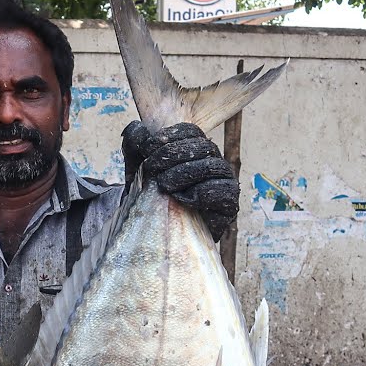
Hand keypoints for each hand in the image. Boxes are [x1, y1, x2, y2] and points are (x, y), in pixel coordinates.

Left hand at [122, 121, 238, 242]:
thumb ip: (135, 147)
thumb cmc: (150, 200)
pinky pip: (222, 191)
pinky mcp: (229, 205)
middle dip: (172, 154)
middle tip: (151, 168)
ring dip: (183, 173)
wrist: (156, 236)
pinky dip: (199, 194)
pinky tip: (180, 201)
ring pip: (212, 166)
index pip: (191, 131)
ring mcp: (224, 183)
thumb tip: (138, 128)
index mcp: (195, 150)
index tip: (148, 148)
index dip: (170, 136)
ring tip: (163, 186)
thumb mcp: (137, 170)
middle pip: (202, 146)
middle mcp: (213, 163)